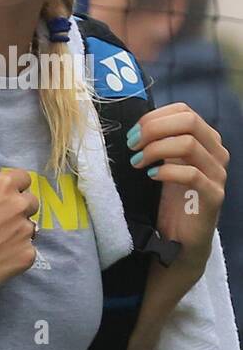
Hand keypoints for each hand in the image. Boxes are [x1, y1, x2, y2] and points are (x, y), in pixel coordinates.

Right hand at [0, 162, 39, 298]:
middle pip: (30, 202)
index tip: (0, 193)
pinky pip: (26, 251)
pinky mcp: (25, 257)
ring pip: (28, 228)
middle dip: (16, 207)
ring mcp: (24, 233)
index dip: (11, 184)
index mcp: (1, 185)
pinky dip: (14, 253)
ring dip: (15, 231)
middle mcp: (18, 206)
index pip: (22, 177)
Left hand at [129, 102, 228, 278]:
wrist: (180, 239)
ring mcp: (218, 174)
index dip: (155, 117)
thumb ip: (160, 142)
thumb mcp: (165, 164)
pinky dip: (167, 171)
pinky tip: (151, 176)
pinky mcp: (214, 196)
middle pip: (189, 122)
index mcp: (206, 140)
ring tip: (137, 162)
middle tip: (132, 145)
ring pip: (189, 144)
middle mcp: (216, 153)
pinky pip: (192, 174)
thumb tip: (137, 126)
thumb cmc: (170, 199)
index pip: (185, 110)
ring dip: (156, 149)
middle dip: (154, 129)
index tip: (134, 133)